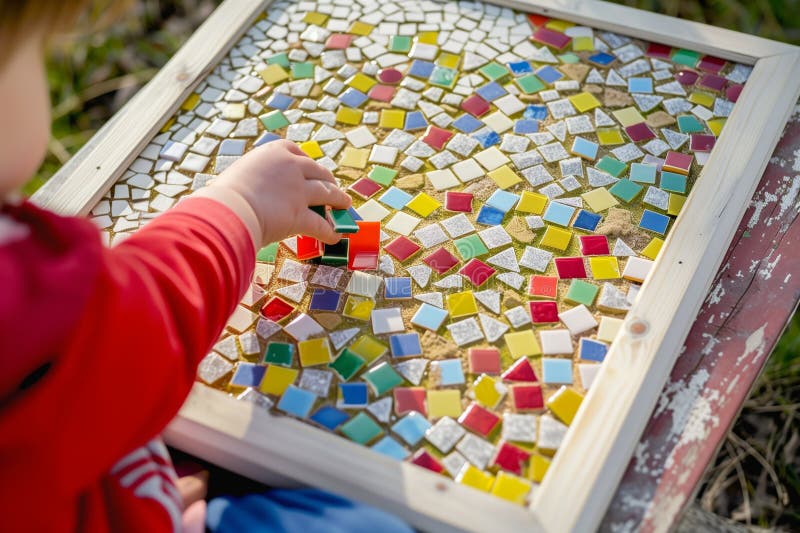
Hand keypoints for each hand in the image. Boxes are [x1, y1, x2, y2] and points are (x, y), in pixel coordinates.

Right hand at [198, 140, 351, 245]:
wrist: (225, 209)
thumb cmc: (222, 195)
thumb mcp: (240, 175)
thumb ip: (253, 179)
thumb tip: (249, 190)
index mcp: (274, 152)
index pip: (297, 153)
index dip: (308, 164)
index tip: (312, 170)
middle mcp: (291, 166)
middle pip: (318, 171)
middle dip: (328, 181)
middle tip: (333, 189)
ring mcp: (299, 190)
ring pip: (327, 193)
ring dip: (338, 200)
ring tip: (344, 205)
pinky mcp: (301, 214)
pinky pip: (321, 224)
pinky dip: (330, 231)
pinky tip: (335, 236)